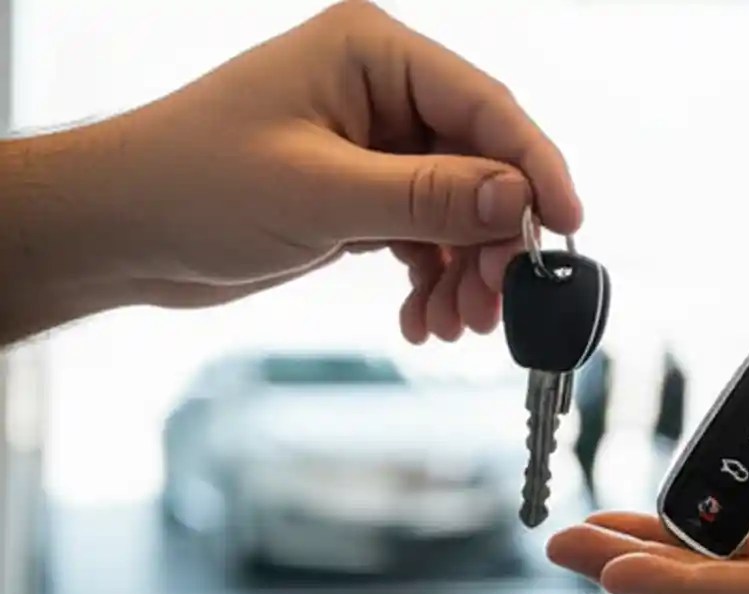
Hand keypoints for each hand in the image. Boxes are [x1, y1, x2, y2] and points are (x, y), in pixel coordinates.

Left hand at [0, 0, 578, 343]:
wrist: (119, 231)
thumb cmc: (191, 183)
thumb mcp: (321, 192)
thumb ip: (430, 196)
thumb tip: (520, 201)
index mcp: (372, 53)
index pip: (485, 106)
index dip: (535, 169)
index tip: (566, 229)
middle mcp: (381, 90)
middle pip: (481, 162)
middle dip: (493, 240)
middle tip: (498, 302)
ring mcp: (373, 142)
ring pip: (459, 207)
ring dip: (465, 270)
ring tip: (456, 324)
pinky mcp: (361, 190)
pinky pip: (425, 233)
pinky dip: (432, 277)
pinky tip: (423, 319)